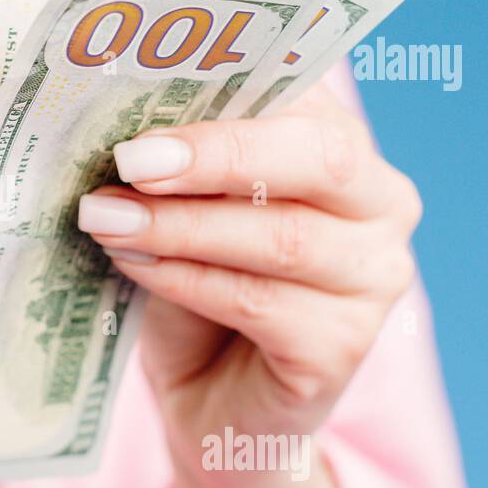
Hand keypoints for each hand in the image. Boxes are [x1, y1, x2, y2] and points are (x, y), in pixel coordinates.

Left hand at [79, 84, 421, 468]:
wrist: (212, 402)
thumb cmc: (196, 290)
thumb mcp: (184, 211)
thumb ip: (176, 167)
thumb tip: (122, 126)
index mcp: (344, 146)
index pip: (307, 93)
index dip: (231, 85)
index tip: (149, 91)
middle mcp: (381, 205)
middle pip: (319, 158)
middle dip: (217, 153)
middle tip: (131, 159)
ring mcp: (373, 280)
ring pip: (281, 237)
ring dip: (180, 226)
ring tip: (105, 218)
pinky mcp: (343, 349)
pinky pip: (259, 303)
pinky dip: (186, 279)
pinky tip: (134, 265)